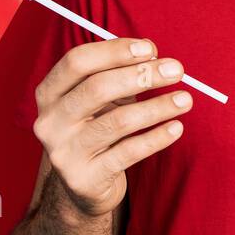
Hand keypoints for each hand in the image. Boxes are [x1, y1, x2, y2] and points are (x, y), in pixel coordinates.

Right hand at [30, 37, 191, 215]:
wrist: (82, 185)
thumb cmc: (96, 128)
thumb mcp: (98, 100)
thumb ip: (117, 74)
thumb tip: (151, 54)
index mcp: (49, 93)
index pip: (77, 61)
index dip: (114, 51)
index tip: (149, 49)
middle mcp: (50, 121)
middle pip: (97, 88)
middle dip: (141, 75)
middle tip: (176, 70)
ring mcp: (65, 152)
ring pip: (118, 121)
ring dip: (157, 107)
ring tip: (185, 99)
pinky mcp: (85, 178)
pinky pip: (128, 152)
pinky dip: (156, 138)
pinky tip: (176, 127)